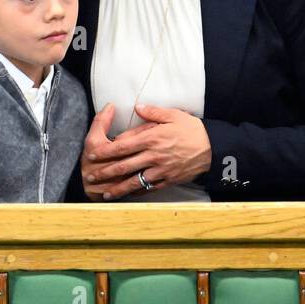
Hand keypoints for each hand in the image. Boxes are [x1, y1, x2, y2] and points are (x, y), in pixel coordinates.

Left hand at [81, 103, 212, 200]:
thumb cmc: (193, 129)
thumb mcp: (174, 115)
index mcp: (152, 138)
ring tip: (105, 192)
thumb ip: (153, 112)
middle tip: (91, 176)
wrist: (213, 148)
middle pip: (124, 165)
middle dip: (105, 172)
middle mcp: (153, 156)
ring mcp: (161, 170)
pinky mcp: (168, 180)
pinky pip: (149, 188)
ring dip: (118, 187)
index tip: (91, 154)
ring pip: (134, 181)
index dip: (104, 151)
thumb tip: (137, 107)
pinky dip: (137, 193)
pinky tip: (128, 195)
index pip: (122, 146)